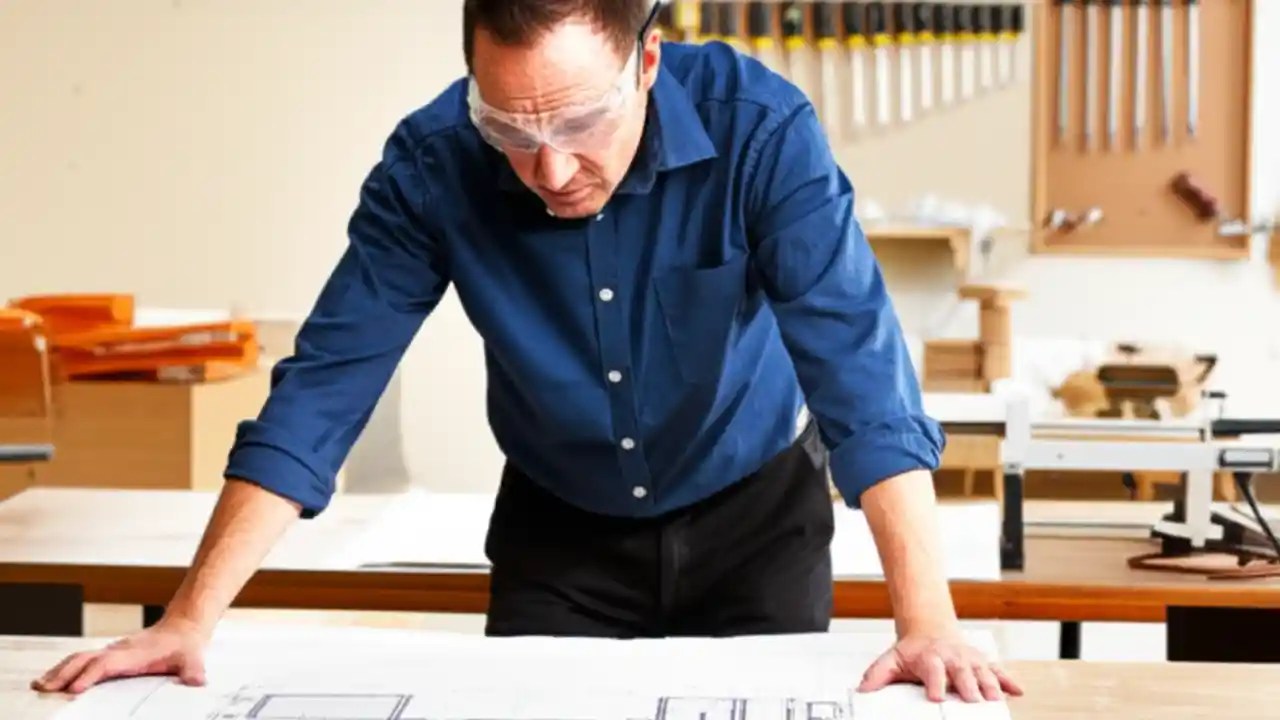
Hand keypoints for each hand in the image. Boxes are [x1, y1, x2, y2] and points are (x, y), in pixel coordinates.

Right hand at [31, 618, 207, 694]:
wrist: (183, 626)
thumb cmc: (185, 645)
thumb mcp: (193, 658)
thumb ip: (193, 670)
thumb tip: (197, 681)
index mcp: (135, 653)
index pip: (107, 663)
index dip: (91, 675)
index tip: (75, 689)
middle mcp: (119, 650)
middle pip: (86, 659)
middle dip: (65, 674)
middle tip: (45, 689)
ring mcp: (113, 651)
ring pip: (80, 658)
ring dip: (60, 671)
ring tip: (41, 686)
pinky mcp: (110, 654)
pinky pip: (83, 660)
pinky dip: (65, 668)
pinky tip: (54, 679)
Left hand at [857, 632, 1022, 702]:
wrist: (930, 628)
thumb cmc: (914, 650)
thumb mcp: (892, 659)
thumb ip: (877, 674)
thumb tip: (863, 689)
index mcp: (930, 658)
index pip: (933, 671)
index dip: (935, 683)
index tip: (936, 696)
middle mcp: (953, 657)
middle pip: (962, 671)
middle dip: (968, 685)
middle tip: (973, 700)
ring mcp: (970, 660)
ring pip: (984, 671)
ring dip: (991, 685)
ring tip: (996, 699)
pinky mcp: (983, 663)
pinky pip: (998, 671)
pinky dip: (1009, 681)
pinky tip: (1017, 692)